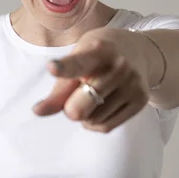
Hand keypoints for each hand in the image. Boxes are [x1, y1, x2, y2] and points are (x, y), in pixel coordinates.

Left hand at [33, 29, 149, 132]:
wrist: (138, 51)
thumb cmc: (98, 56)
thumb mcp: (77, 59)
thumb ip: (59, 88)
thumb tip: (38, 112)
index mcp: (97, 50)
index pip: (77, 63)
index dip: (63, 68)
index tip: (52, 68)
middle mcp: (118, 66)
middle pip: (80, 106)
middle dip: (70, 109)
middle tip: (75, 97)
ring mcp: (132, 84)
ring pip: (91, 120)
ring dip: (85, 115)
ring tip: (94, 96)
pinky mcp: (140, 100)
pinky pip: (105, 127)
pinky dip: (95, 123)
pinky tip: (101, 107)